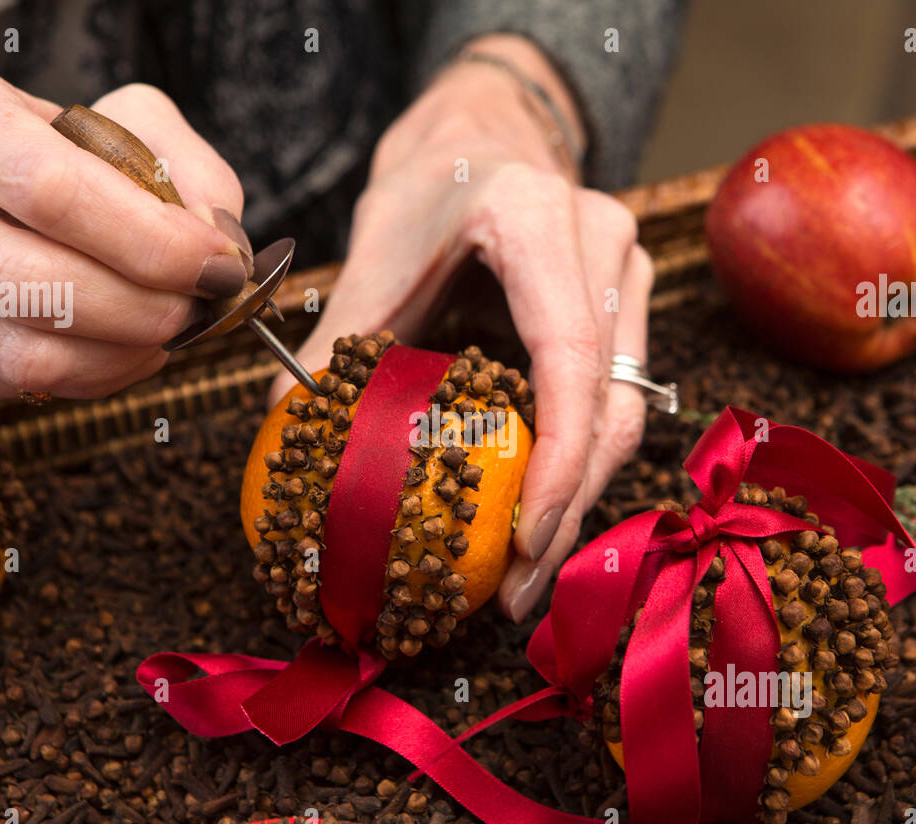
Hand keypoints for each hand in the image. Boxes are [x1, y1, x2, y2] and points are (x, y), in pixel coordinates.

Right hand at [0, 64, 250, 402]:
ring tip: (169, 329)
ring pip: (29, 349)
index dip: (148, 240)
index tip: (214, 264)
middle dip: (144, 306)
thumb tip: (216, 244)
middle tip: (198, 307)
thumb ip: (185, 169)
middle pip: (35, 279)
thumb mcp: (122, 130)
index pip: (51, 190)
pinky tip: (128, 349)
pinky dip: (98, 374)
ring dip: (126, 351)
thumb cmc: (48, 168)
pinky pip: (22, 383)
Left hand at [270, 36, 652, 620]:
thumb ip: (337, 342)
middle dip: (567, 509)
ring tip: (521, 575)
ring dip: (576, 502)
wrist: (482, 142)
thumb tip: (287, 435)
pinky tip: (534, 520)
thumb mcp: (373, 255)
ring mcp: (628, 282)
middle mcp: (606, 247)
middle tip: (512, 588)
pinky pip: (611, 406)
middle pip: (610, 405)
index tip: (521, 539)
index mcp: (540, 222)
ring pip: (623, 415)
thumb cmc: (426, 192)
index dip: (557, 458)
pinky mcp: (627, 317)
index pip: (568, 356)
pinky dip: (574, 470)